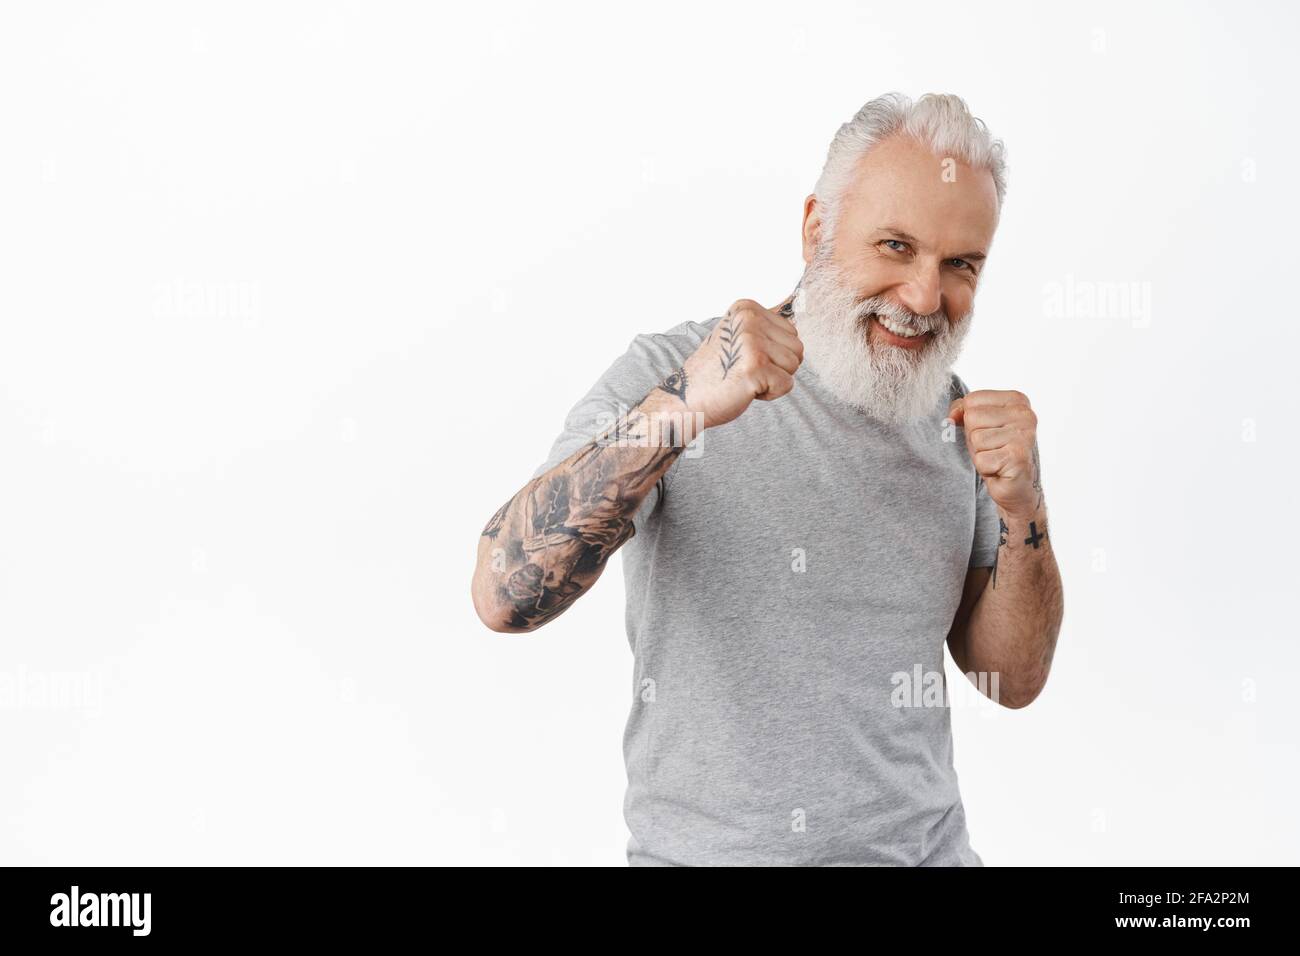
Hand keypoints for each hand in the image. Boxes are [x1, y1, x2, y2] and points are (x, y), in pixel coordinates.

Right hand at [676, 297, 802, 429]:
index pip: (791, 331)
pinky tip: (745, 389)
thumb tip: (796, 320)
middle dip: (777, 366)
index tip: (744, 358)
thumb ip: (765, 328)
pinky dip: (770, 394)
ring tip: (745, 378)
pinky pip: (787, 384)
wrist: (686, 398)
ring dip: (773, 379)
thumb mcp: (739, 337)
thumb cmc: (717, 372)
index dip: (774, 353)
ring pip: (794, 365)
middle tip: (745, 370)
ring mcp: (751, 341)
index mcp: (746, 308)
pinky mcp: (755, 366)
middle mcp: (749, 319)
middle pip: (797, 347)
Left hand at [948, 389, 1043, 518]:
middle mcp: (1024, 415)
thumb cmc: (996, 451)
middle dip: (974, 438)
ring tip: (996, 458)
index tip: (987, 431)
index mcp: (1016, 400)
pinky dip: (985, 468)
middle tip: (992, 448)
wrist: (1016, 485)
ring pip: (976, 439)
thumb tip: (952, 417)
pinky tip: (999, 469)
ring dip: (980, 454)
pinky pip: (981, 459)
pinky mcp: (1018, 457)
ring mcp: (1023, 436)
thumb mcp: (977, 424)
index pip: (972, 400)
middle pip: (972, 418)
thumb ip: (963, 410)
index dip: (969, 420)